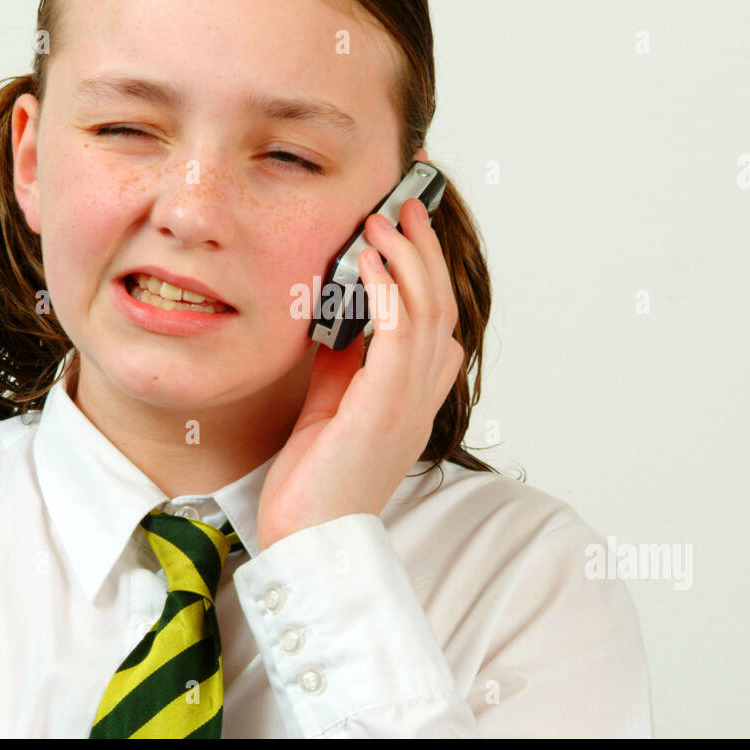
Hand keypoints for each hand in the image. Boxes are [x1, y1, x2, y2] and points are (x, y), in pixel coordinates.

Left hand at [256, 196, 463, 550]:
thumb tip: (338, 319)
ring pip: (429, 312)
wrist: (309, 541)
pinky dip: (390, 289)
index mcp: (412, 399)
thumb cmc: (316, 485)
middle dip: (424, 251)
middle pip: (440, 306)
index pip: (435, 325)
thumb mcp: (330, 407)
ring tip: (385, 220)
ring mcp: (409, 402)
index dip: (426, 275)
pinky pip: (400, 333)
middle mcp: (421, 397)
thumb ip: (344, 364)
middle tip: (405, 208)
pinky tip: (368, 260)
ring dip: (407, 258)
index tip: (404, 235)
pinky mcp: (386, 405)